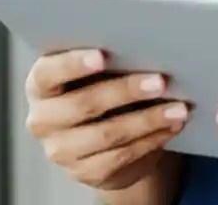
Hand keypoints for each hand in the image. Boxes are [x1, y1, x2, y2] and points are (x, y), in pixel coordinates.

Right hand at [25, 49, 190, 191]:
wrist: (99, 137)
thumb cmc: (96, 88)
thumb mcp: (93, 72)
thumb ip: (106, 59)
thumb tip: (143, 45)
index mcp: (40, 85)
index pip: (48, 73)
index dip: (73, 64)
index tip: (102, 56)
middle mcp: (43, 120)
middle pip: (84, 104)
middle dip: (125, 91)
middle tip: (160, 81)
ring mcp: (61, 151)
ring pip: (108, 134)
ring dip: (148, 119)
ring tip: (178, 107)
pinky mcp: (85, 172)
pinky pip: (122, 155)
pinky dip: (152, 139)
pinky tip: (171, 126)